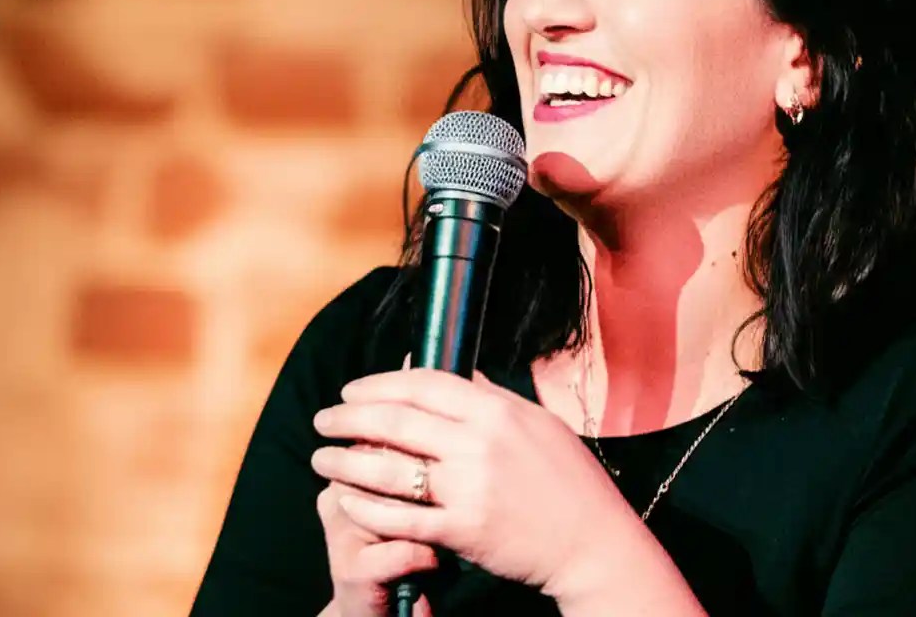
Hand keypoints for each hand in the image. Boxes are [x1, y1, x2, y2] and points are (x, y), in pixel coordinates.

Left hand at [310, 368, 641, 597]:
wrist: (593, 541)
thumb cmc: (570, 480)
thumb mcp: (539, 423)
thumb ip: (494, 397)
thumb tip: (459, 374)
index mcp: (497, 411)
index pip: (423, 384)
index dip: (378, 384)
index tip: (352, 390)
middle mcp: (479, 444)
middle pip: (396, 421)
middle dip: (349, 418)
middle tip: (323, 421)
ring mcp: (470, 489)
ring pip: (389, 469)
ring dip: (346, 462)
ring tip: (322, 460)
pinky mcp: (463, 531)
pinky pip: (400, 517)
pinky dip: (367, 507)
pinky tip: (346, 500)